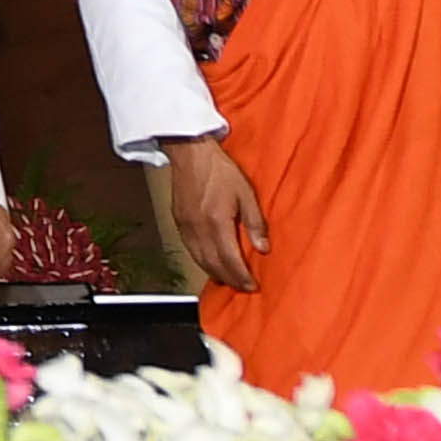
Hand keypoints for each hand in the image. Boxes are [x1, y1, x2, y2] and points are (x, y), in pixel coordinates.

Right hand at [154, 135, 269, 293]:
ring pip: (199, 260)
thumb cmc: (220, 170)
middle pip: (214, 265)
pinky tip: (211, 264)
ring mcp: (186, 227)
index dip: (242, 276)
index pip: (231, 259)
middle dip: (230, 280)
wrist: (189, 153)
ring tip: (229, 281)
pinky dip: (202, 262)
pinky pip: (190, 250)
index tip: (253, 286)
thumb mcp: (246, 193)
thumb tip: (263, 248)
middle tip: (244, 288)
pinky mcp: (178, 222)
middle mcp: (199, 229)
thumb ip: (255, 222)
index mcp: (217, 222)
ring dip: (215, 274)